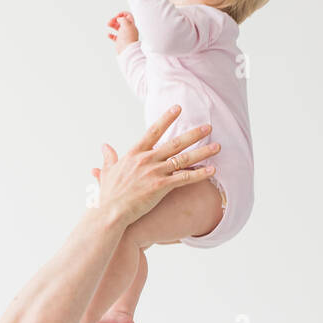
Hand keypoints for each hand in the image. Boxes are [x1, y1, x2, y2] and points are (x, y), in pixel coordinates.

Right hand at [92, 106, 220, 225]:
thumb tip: (105, 146)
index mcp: (134, 154)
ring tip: (217, 147)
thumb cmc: (108, 195)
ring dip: (202, 152)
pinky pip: (184, 178)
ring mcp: (155, 172)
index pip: (153, 132)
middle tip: (208, 127)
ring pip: (184, 159)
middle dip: (194, 134)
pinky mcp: (161, 186)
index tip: (178, 109)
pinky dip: (200, 174)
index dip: (166, 119)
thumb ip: (108, 157)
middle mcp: (147, 160)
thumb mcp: (107, 172)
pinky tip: (212, 170)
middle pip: (175, 143)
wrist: (110, 212)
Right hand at [108, 11, 137, 52]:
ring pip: (117, 27)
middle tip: (110, 21)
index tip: (117, 17)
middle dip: (115, 19)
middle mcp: (128, 29)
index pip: (128, 15)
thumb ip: (123, 19)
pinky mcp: (120, 41)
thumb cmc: (128, 38)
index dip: (122, 14)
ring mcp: (124, 35)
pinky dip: (111, 35)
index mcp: (131, 24)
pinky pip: (115, 37)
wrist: (127, 50)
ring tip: (108, 24)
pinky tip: (108, 34)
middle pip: (121, 21)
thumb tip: (119, 19)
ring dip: (112, 25)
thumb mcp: (126, 25)